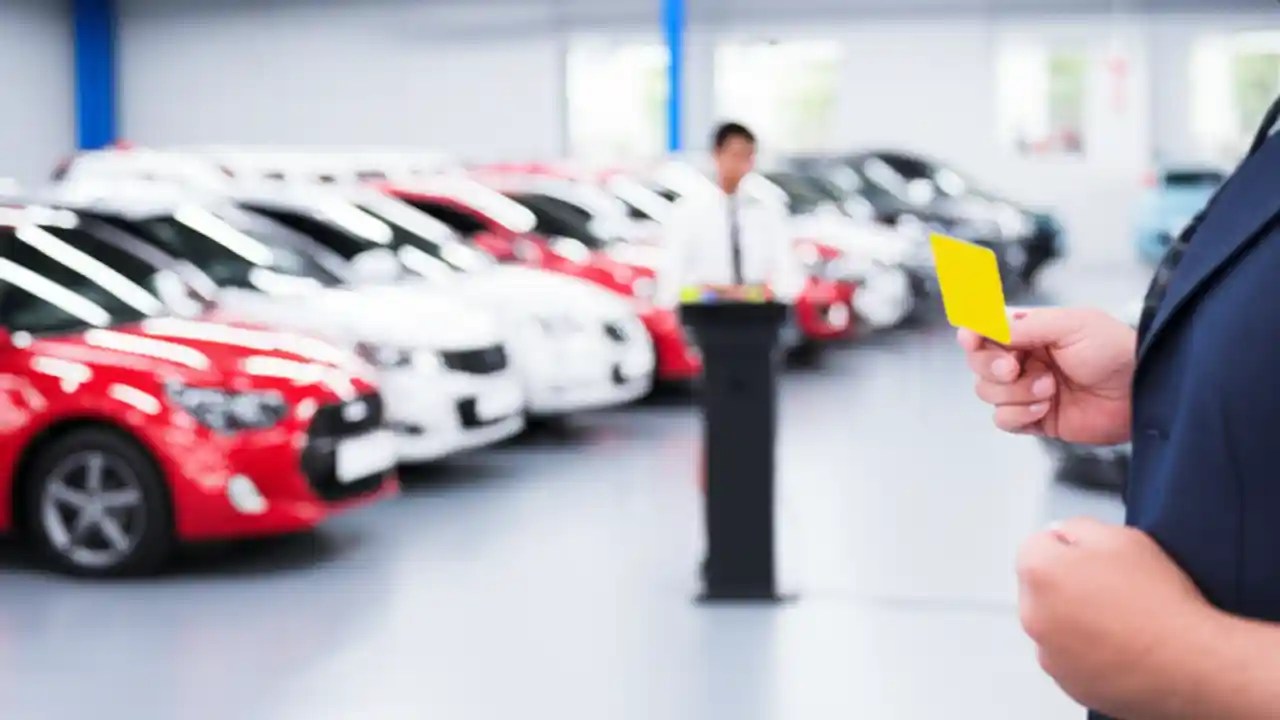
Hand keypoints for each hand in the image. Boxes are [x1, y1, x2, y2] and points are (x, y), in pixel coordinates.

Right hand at [958, 307, 1135, 443]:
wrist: (1143, 391)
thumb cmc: (1115, 350)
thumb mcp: (1072, 324)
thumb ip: (1026, 325)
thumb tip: (987, 325)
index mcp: (1029, 331)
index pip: (983, 329)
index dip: (972, 334)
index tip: (972, 339)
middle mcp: (1023, 359)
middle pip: (978, 363)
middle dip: (990, 366)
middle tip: (1013, 367)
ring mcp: (1026, 390)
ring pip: (987, 392)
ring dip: (1013, 392)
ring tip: (1048, 388)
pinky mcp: (1034, 418)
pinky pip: (1003, 419)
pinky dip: (1019, 414)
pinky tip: (1045, 407)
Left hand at [1018, 518, 1213, 717]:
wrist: (1191, 660)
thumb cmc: (1161, 601)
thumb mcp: (1120, 536)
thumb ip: (1078, 528)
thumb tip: (1061, 535)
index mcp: (1039, 572)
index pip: (1037, 546)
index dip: (1070, 548)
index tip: (1095, 559)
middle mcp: (1034, 615)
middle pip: (1042, 588)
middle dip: (1068, 584)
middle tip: (1113, 589)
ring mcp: (1048, 654)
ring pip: (1055, 625)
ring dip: (1075, 621)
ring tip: (1122, 621)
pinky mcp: (1068, 683)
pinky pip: (1070, 658)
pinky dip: (1088, 652)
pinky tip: (1122, 646)